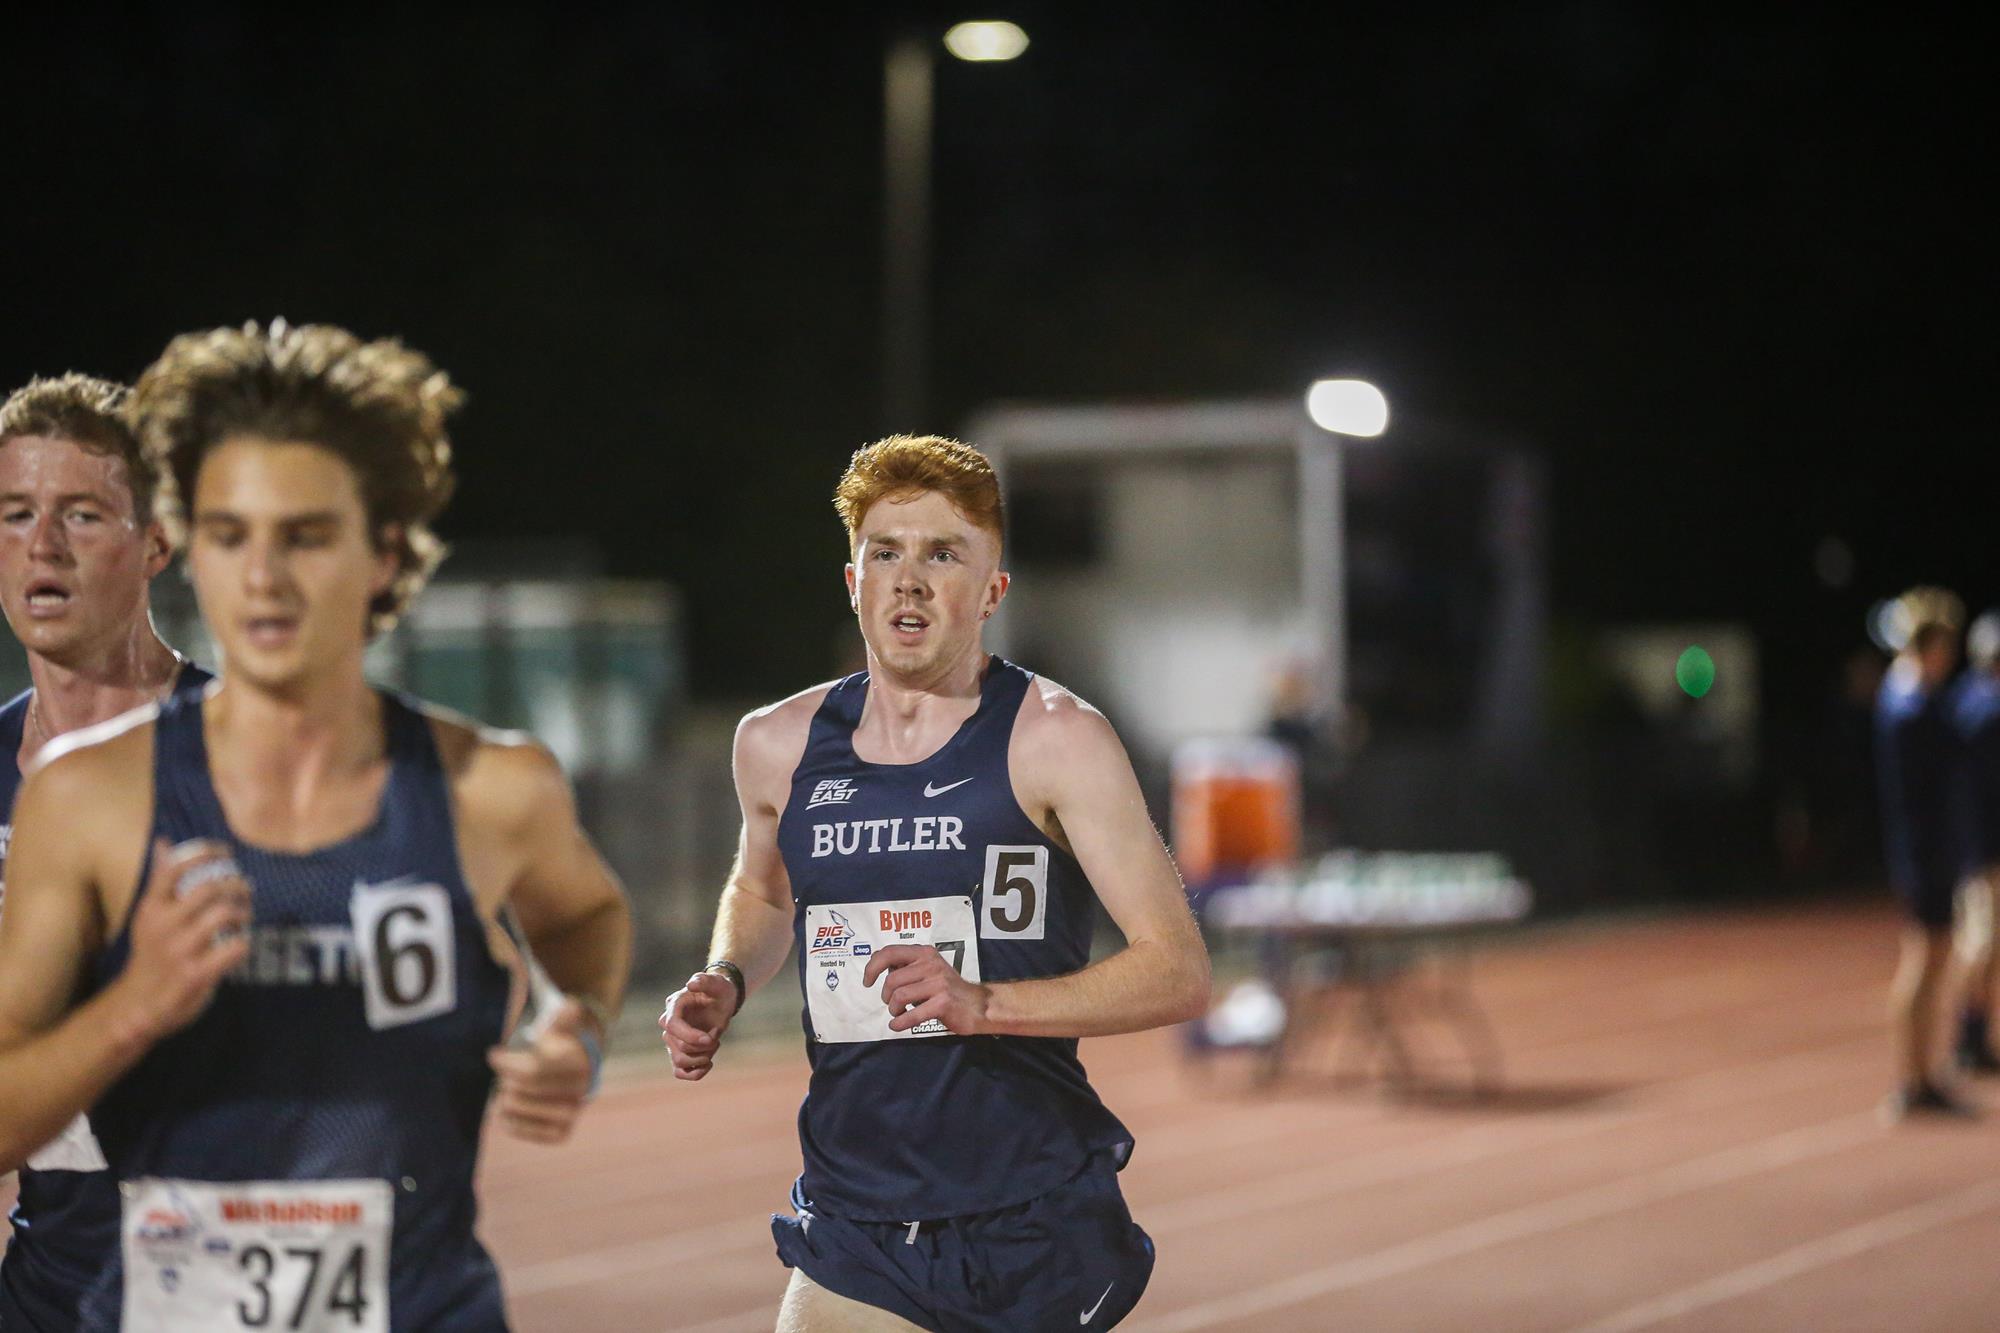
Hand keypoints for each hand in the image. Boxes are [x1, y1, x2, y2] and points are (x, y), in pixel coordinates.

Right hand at [109, 839, 252, 1047]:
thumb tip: (164, 842)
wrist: (137, 1006)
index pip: (175, 868)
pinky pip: (234, 948)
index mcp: (150, 909)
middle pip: (208, 888)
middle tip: (245, 889)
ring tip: (244, 915)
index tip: (226, 852)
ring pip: (223, 914)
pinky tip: (239, 944)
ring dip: (242, 912)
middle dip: (235, 884)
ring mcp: (179, 951)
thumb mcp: (149, 917)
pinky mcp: (196, 975)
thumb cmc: (151, 954)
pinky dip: (244, 943)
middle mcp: (162, 926)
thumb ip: (160, 882)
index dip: (205, 853)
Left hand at [487, 999, 596, 1144]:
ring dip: (504, 1100)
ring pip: (519, 1109)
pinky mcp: (562, 1133)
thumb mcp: (561, 1027)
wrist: (578, 1071)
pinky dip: (511, 1122)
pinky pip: (527, 1132)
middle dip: (505, 1079)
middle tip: (501, 1075)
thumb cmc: (559, 1044)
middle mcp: (580, 1090)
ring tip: (503, 1092)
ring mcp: (573, 1113)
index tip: (494, 1054)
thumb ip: (563, 1017)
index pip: (533, 1068)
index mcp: (578, 1061)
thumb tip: (569, 1006)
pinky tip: (506, 1112)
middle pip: (522, 1088)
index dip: (507, 1062)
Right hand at [659, 971, 735, 1080]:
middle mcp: (669, 1024)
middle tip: (717, 1033)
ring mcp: (673, 1040)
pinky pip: (679, 1072)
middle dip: (704, 1047)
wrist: (721, 1000)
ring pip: (679, 1062)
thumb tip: (691, 984)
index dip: (692, 1036)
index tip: (712, 1037)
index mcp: (674, 1006)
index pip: (673, 1027)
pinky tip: (709, 1063)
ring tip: (714, 1044)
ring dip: (702, 1058)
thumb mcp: (717, 982)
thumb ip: (705, 980)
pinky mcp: (680, 1051)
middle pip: (679, 1048)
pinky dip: (695, 1073)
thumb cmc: (718, 990)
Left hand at [863, 945, 988, 1034]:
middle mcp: (931, 964)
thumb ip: (907, 966)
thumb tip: (878, 966)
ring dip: (894, 1009)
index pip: (889, 952)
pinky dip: (900, 1023)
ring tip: (899, 1013)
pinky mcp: (943, 1002)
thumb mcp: (928, 969)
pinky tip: (897, 1025)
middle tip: (891, 1004)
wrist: (977, 1005)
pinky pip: (912, 1014)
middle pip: (892, 980)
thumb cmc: (948, 989)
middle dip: (886, 996)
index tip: (867, 981)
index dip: (872, 967)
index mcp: (924, 953)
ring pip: (899, 996)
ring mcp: (938, 983)